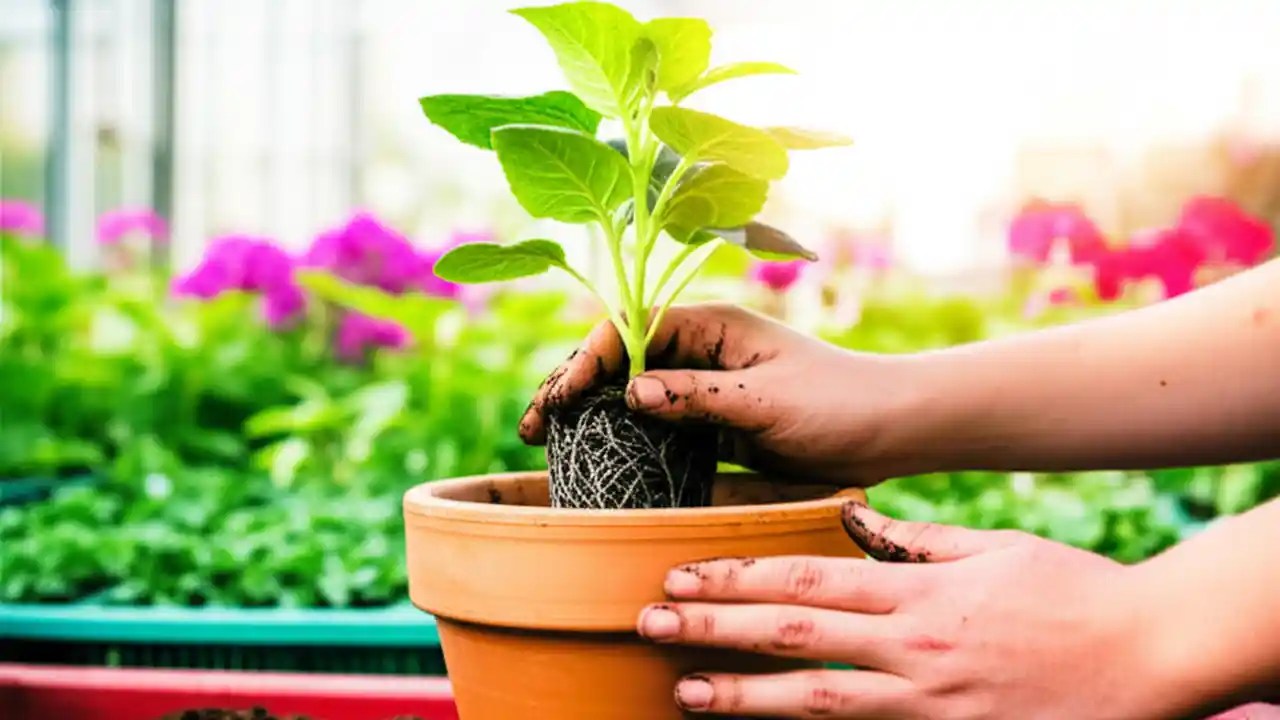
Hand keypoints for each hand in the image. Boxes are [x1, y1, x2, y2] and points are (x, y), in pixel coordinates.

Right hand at [519, 304, 915, 484]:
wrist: (892, 432)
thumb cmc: (840, 403)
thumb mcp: (766, 401)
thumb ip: (698, 396)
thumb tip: (628, 394)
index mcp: (712, 326)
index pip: (630, 330)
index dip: (588, 360)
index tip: (561, 399)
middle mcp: (701, 352)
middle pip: (619, 361)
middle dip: (573, 386)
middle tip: (534, 427)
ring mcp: (704, 389)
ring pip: (631, 397)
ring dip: (590, 416)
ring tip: (547, 444)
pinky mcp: (714, 426)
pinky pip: (658, 430)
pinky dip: (625, 442)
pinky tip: (599, 462)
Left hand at [636, 502, 1168, 718]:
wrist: (1153, 656)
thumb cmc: (1073, 594)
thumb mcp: (994, 546)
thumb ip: (916, 537)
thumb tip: (854, 516)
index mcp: (919, 588)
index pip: (807, 575)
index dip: (738, 576)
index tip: (684, 574)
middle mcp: (914, 645)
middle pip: (794, 631)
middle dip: (715, 628)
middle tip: (651, 622)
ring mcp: (930, 700)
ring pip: (818, 698)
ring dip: (745, 695)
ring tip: (685, 691)